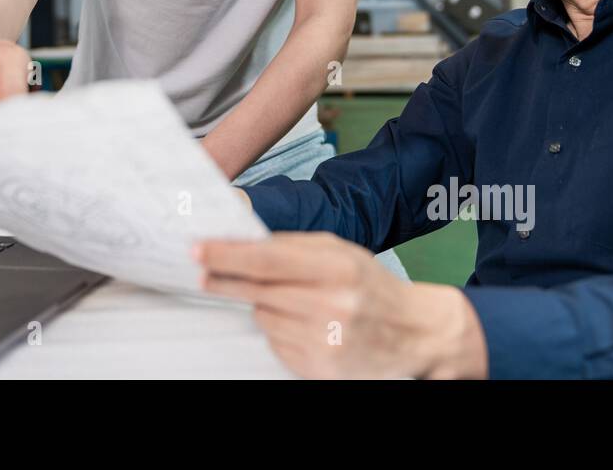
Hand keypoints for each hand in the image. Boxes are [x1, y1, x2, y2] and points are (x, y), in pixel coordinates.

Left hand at [195, 232, 487, 378]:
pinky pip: (276, 343)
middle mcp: (333, 305)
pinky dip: (280, 331)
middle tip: (203, 272)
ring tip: (291, 300)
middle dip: (225, 280)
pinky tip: (302, 324)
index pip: (268, 260)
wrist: (413, 333)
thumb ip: (293, 246)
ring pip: (264, 317)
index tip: (199, 249)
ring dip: (263, 306)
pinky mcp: (321, 369)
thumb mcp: (340, 252)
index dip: (228, 255)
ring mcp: (326, 341)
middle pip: (258, 291)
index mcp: (338, 267)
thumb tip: (241, 244)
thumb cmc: (371, 286)